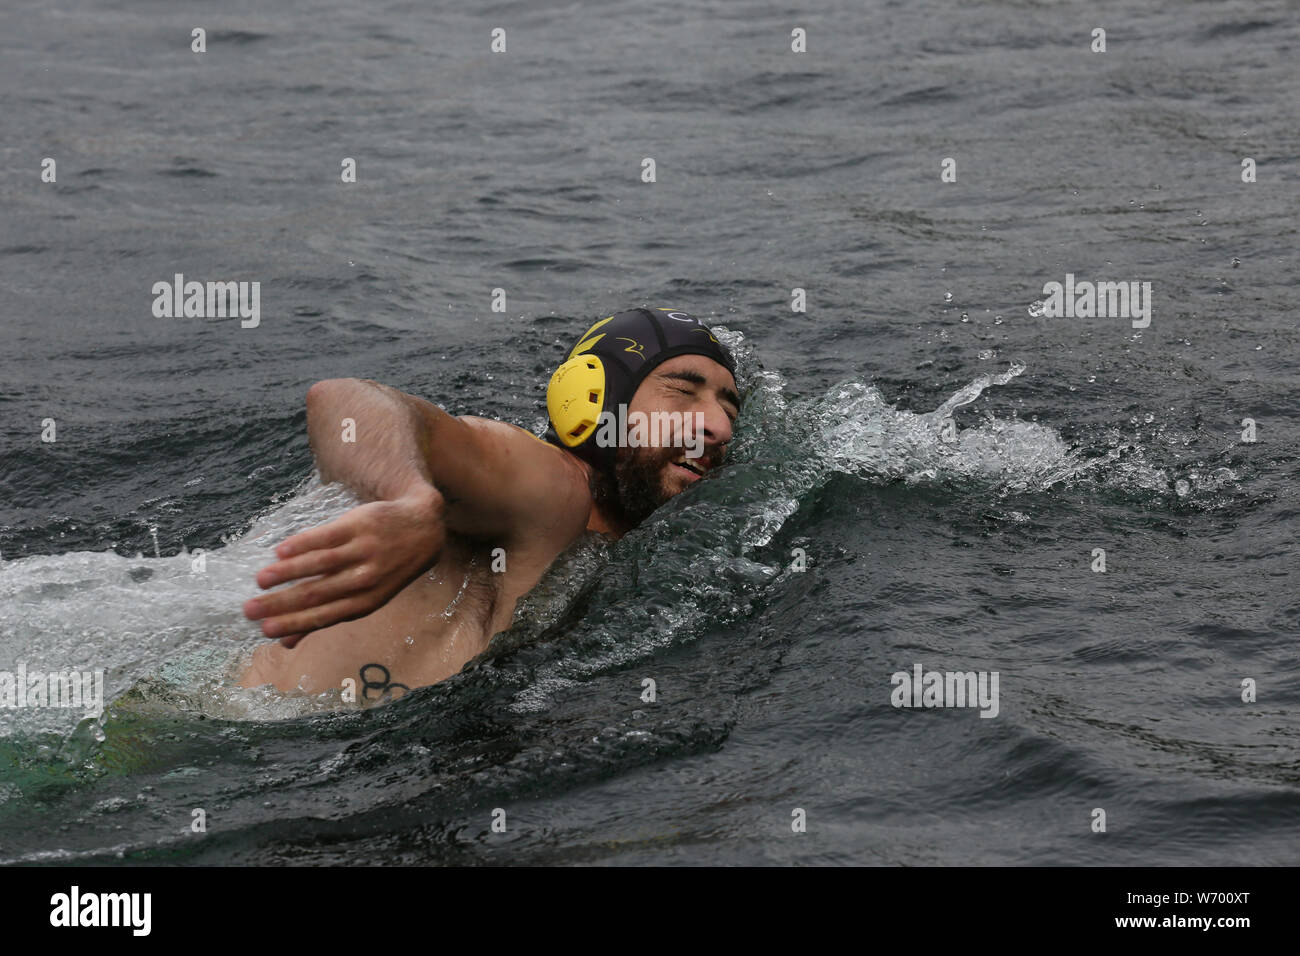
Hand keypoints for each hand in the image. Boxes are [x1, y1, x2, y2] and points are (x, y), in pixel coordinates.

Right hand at [242, 486, 444, 647]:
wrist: (422, 527)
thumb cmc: (386, 568)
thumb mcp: (366, 597)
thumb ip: (324, 617)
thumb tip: (285, 644)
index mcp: (366, 601)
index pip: (325, 616)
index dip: (295, 624)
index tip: (264, 630)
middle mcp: (366, 578)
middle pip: (318, 592)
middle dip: (281, 604)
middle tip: (249, 610)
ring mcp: (364, 550)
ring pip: (321, 564)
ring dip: (288, 573)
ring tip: (260, 581)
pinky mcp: (360, 525)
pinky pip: (327, 536)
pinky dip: (302, 544)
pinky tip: (279, 551)